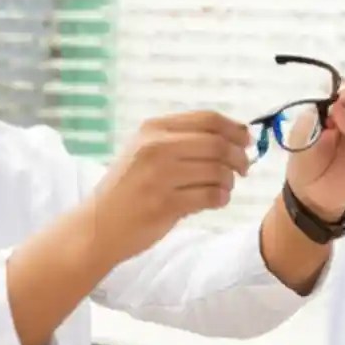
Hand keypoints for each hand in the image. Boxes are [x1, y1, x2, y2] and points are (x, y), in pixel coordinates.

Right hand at [86, 111, 250, 264]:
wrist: (98, 225)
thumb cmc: (128, 187)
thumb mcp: (144, 150)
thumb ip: (182, 139)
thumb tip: (236, 136)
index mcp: (153, 129)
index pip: (208, 120)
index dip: (234, 129)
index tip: (246, 140)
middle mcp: (155, 148)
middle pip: (217, 145)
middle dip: (239, 157)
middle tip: (244, 169)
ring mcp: (159, 177)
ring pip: (217, 172)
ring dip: (229, 181)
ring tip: (222, 188)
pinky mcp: (165, 205)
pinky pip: (210, 196)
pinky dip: (221, 198)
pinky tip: (214, 200)